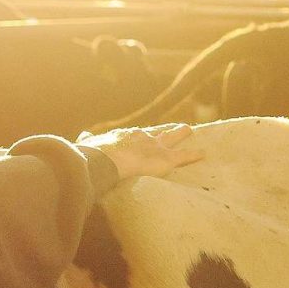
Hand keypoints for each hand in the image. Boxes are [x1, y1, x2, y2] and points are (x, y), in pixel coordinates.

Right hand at [78, 123, 202, 181]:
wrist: (105, 161)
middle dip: (166, 129)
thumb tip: (84, 135)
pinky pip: (184, 156)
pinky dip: (194, 154)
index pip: (135, 135)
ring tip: (189, 130)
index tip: (144, 134)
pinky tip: (204, 153)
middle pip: (157, 131)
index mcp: (124, 136)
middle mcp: (142, 137)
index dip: (141, 136)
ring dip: (181, 133)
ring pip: (172, 137)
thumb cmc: (93, 156)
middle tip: (174, 126)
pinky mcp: (167, 158)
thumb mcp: (87, 144)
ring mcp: (156, 146)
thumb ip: (88, 140)